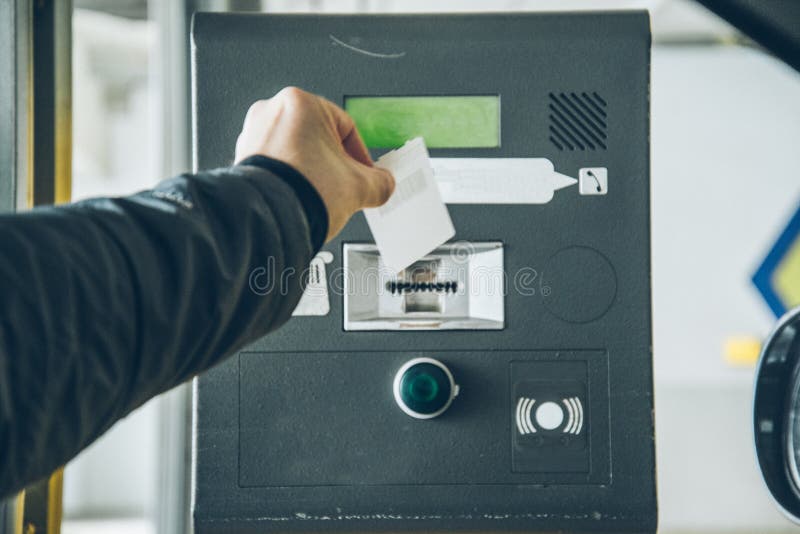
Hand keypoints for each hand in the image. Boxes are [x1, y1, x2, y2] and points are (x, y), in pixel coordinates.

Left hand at [235, 87, 394, 241]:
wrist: (267, 221)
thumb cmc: (301, 193)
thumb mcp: (359, 188)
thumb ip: (380, 182)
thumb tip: (383, 184)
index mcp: (301, 103)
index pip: (346, 128)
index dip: (361, 157)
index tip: (364, 174)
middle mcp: (272, 112)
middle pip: (317, 139)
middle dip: (332, 165)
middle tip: (342, 186)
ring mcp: (253, 135)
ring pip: (294, 152)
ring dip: (310, 172)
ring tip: (318, 196)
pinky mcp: (242, 158)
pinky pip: (275, 166)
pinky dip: (289, 180)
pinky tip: (298, 198)